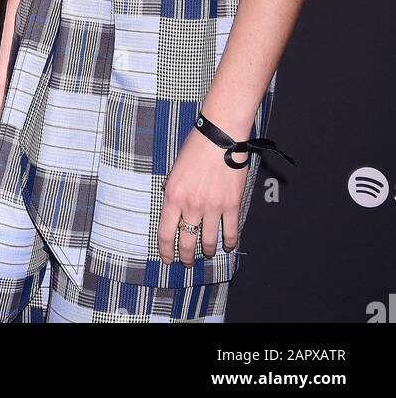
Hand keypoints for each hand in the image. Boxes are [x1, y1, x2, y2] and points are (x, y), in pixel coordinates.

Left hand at [157, 125, 250, 265]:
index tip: (168, 258)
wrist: (221, 135)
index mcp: (173, 195)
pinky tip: (227, 246)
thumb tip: (172, 206)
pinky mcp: (232, 205)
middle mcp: (192, 205)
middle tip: (187, 262)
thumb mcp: (175, 169)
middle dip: (187, 257)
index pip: (166, 233)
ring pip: (209, 241)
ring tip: (206, 253)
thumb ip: (173, 190)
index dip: (166, 251)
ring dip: (207, 251)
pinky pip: (230, 232)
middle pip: (187, 242)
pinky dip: (229, 243)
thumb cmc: (195, 146)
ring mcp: (213, 207)